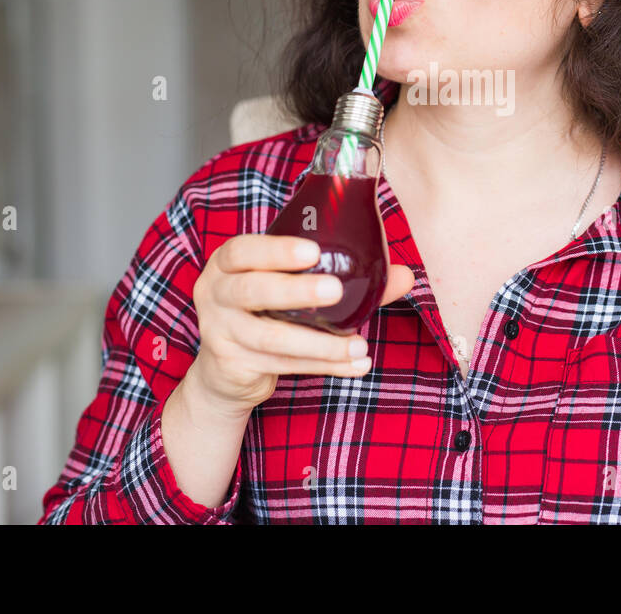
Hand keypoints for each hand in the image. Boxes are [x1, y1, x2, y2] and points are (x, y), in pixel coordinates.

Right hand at [185, 233, 412, 420]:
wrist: (226, 371)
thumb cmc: (267, 312)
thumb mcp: (291, 287)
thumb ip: (345, 278)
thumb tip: (405, 276)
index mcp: (228, 262)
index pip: (244, 249)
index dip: (277, 250)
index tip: (314, 251)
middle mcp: (215, 292)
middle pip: (252, 290)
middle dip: (296, 291)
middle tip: (336, 291)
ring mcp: (219, 331)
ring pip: (271, 337)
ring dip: (320, 343)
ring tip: (359, 344)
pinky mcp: (232, 364)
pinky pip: (282, 365)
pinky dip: (322, 366)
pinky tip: (354, 364)